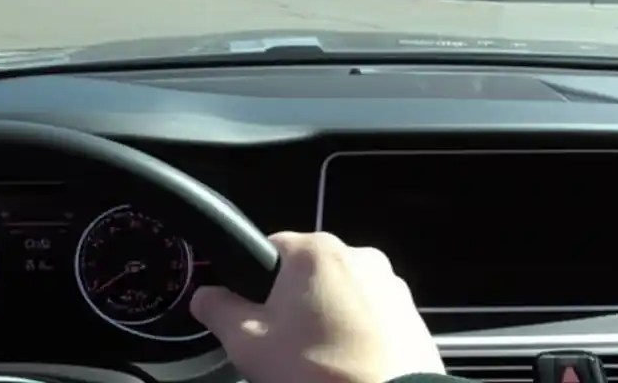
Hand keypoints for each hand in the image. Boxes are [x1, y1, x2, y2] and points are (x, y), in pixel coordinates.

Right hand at [190, 231, 442, 382]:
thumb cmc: (315, 369)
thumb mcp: (248, 343)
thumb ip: (218, 309)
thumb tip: (204, 296)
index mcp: (314, 250)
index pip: (267, 249)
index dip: (253, 285)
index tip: (255, 319)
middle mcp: (358, 254)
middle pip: (306, 274)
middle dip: (293, 304)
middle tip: (286, 346)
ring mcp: (391, 284)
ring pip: (340, 295)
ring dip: (327, 318)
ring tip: (321, 361)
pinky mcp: (412, 315)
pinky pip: (371, 316)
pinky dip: (357, 334)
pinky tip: (349, 364)